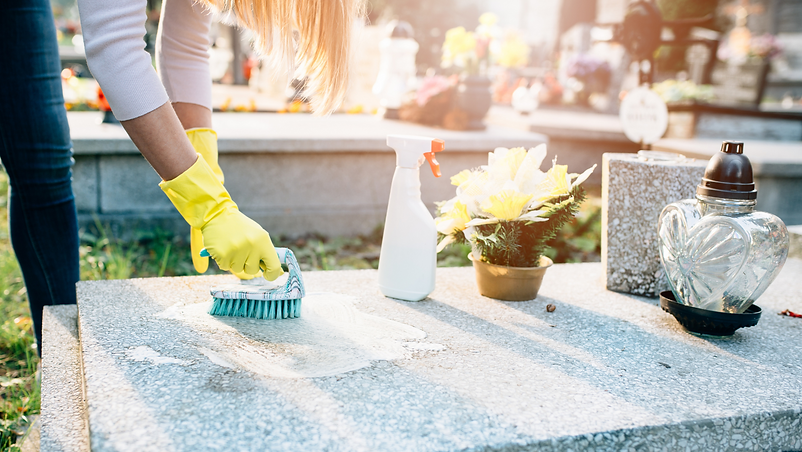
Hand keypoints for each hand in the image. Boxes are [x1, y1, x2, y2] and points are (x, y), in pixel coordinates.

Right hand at [160, 154, 283, 280]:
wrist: (217, 214)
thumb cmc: (240, 227)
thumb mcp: (257, 235)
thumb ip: (267, 253)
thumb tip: (278, 272)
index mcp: (263, 240)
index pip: (274, 266)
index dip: (271, 274)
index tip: (267, 275)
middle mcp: (252, 245)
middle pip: (253, 270)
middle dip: (247, 264)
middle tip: (241, 250)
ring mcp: (237, 250)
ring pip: (238, 269)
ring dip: (234, 261)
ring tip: (231, 246)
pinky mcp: (222, 254)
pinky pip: (225, 267)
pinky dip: (223, 260)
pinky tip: (222, 247)